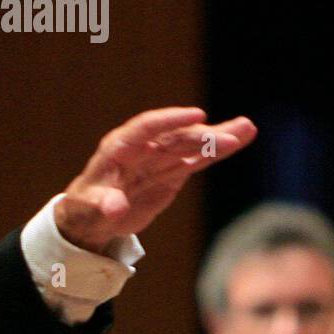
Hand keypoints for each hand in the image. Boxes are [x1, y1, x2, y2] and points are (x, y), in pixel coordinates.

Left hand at [56, 107, 256, 252]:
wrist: (92, 217)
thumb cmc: (86, 207)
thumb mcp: (90, 208)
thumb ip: (104, 205)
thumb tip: (115, 209)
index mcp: (120, 148)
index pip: (146, 128)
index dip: (171, 121)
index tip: (197, 116)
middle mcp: (143, 148)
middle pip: (176, 138)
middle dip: (204, 137)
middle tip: (233, 136)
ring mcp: (160, 158)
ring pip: (191, 146)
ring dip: (218, 139)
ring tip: (247, 130)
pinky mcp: (172, 172)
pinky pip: (197, 159)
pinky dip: (217, 152)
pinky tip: (241, 138)